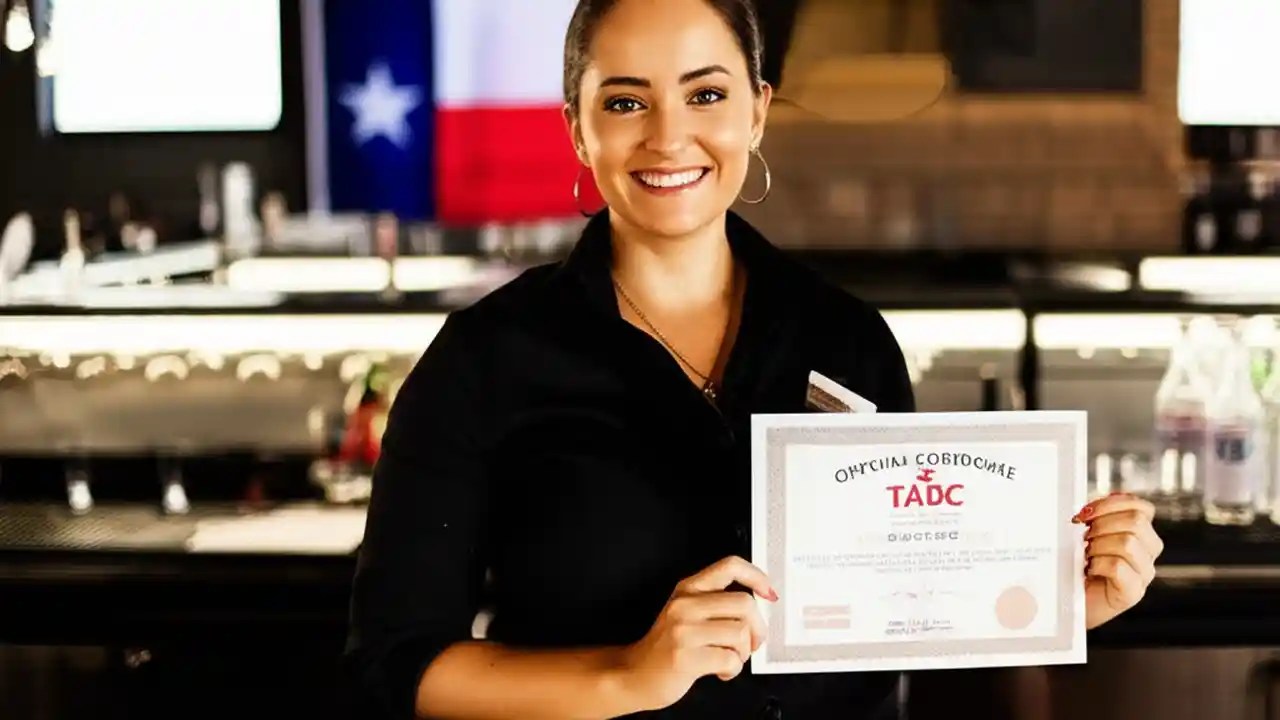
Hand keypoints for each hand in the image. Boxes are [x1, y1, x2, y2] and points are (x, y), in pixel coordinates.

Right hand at [619, 556, 777, 711]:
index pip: (730, 566)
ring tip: (729, 658)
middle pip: (745, 604)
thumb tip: (759, 603)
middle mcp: (685, 605)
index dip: (756, 577)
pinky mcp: (686, 658)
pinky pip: (730, 660)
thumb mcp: (685, 613)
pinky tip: (720, 671)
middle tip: (752, 642)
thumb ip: (716, 603)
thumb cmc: (666, 647)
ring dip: (743, 653)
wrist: (634, 674)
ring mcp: (683, 631)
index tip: (768, 593)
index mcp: (688, 589)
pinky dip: (732, 670)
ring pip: (741, 633)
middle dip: (758, 629)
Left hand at [1074, 493, 1163, 629]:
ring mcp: (1143, 574)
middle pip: (1136, 521)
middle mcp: (1147, 554)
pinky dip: (1098, 564)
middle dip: (1102, 522)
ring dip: (1098, 545)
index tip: (1086, 512)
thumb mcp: (1084, 536)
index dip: (1112, 503)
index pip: (1142, 507)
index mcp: (1140, 535)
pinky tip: (1088, 570)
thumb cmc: (1074, 567)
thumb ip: (1093, 518)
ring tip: (1085, 555)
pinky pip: (1118, 566)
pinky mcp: (1133, 593)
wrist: (1066, 603)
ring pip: (1128, 542)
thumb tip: (1085, 508)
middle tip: (1083, 536)